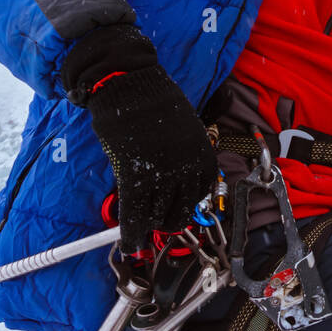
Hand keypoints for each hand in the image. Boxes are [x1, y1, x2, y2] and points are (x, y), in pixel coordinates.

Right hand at [86, 65, 217, 253]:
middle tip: (155, 222)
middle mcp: (188, 170)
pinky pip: (134, 214)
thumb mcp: (183, 132)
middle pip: (180, 211)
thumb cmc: (155, 104)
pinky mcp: (136, 178)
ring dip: (147, 226)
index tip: (175, 211)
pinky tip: (128, 244)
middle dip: (167, 221)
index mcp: (203, 158)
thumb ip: (184, 158)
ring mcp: (163, 175)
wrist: (131, 86)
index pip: (199, 195)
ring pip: (156, 215)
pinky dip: (131, 233)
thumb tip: (176, 183)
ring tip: (139, 233)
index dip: (184, 206)